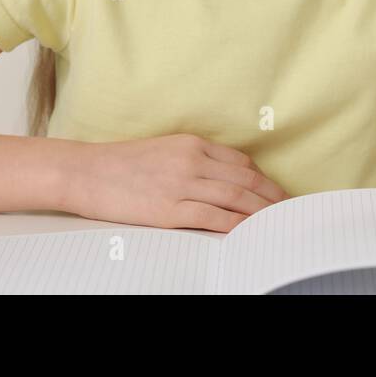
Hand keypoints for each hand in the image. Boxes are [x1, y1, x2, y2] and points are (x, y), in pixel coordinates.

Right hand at [70, 133, 289, 232]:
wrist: (84, 172)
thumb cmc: (120, 164)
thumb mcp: (163, 151)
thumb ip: (192, 160)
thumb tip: (222, 179)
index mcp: (192, 143)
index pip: (241, 162)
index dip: (263, 180)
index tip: (277, 193)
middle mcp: (192, 160)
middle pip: (246, 180)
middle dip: (272, 197)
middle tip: (290, 211)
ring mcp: (182, 184)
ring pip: (236, 199)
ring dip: (262, 213)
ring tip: (277, 225)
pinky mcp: (170, 209)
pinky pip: (214, 218)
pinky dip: (237, 226)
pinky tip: (249, 233)